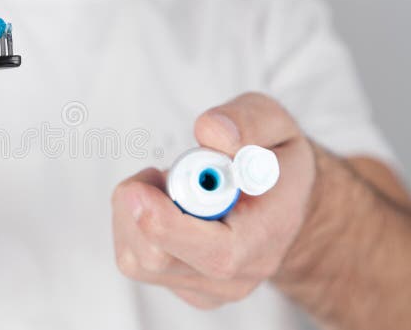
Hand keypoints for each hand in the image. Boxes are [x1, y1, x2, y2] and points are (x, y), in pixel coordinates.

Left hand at [111, 92, 314, 308]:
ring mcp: (204, 289)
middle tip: (157, 173)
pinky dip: (132, 225)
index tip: (140, 188)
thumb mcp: (276, 123)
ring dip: (134, 212)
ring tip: (168, 186)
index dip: (169, 223)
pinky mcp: (177, 286)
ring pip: (135, 258)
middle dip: (139, 207)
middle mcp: (236, 276)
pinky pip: (132, 258)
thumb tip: (212, 133)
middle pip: (157, 259)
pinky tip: (163, 206)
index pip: (215, 253)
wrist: (278, 204)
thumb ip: (248, 121)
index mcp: (267, 236)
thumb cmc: (273, 162)